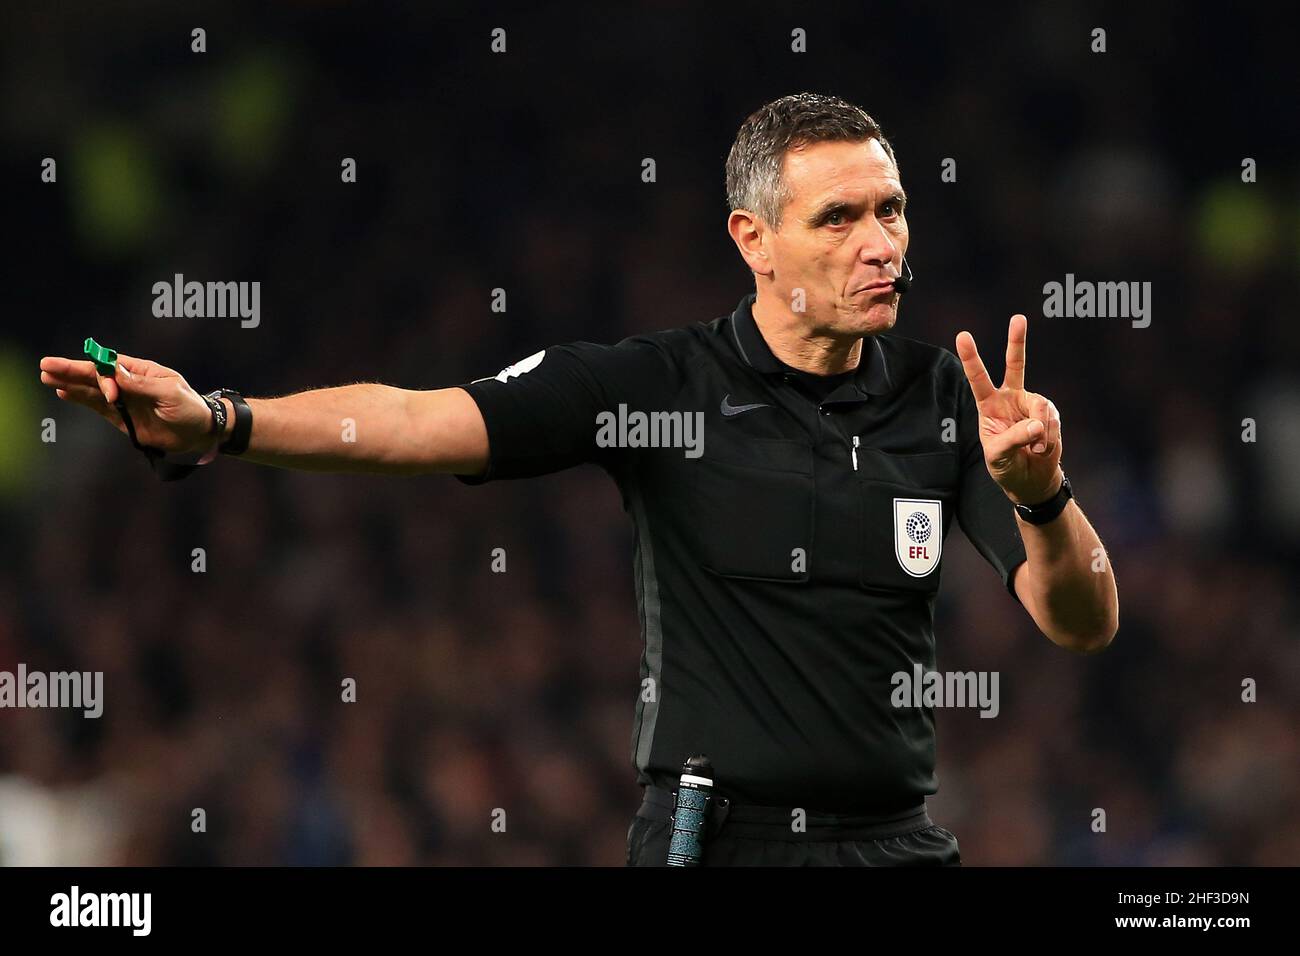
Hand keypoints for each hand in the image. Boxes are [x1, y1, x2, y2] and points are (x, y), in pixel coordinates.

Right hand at [39, 352, 214, 454]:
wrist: (200, 432)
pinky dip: (80, 399)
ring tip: (46, 377)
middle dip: (71, 371)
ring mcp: (123, 400)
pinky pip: (97, 407)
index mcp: (141, 371)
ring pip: (91, 390)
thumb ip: (141, 386)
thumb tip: (114, 374)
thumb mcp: (170, 393)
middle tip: (45, 365)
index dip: (102, 376)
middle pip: (94, 375)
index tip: (109, 393)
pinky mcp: (121, 417)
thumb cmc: (190, 407)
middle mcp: (128, 383)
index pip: (112, 367)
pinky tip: (63, 392)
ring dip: (69, 384)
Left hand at [955, 314, 1062, 505]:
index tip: (962, 336)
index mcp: (989, 406)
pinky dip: (1049, 440)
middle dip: (1017, 341)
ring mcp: (1032, 404)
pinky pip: (1053, 421)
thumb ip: (1013, 439)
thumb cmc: (1006, 466)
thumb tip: (1037, 425)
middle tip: (1018, 318)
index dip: (971, 358)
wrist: (1031, 479)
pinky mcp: (1051, 414)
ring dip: (1039, 433)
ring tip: (1033, 449)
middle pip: (1015, 365)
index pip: (978, 379)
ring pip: (1041, 406)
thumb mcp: (998, 456)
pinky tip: (1042, 449)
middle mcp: (1010, 399)